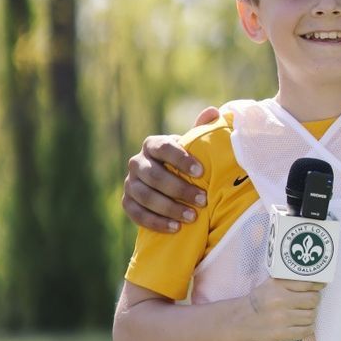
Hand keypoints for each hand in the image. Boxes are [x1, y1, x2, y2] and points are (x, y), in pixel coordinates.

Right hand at [121, 107, 221, 231]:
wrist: (168, 186)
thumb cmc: (186, 164)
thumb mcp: (193, 148)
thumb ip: (201, 132)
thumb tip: (213, 112)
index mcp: (153, 144)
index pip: (164, 147)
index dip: (181, 159)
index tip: (201, 172)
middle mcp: (137, 162)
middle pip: (154, 175)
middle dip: (179, 189)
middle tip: (202, 200)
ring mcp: (129, 183)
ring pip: (145, 196)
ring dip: (169, 207)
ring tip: (192, 218)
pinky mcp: (127, 202)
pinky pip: (137, 213)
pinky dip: (156, 222)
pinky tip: (176, 228)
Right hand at [244, 278, 322, 340]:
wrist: (242, 321)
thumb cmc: (259, 301)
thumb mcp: (271, 284)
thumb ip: (290, 280)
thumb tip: (316, 281)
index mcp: (278, 287)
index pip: (308, 284)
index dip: (318, 285)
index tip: (321, 286)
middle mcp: (280, 302)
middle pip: (313, 300)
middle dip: (314, 301)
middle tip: (309, 302)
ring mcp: (283, 319)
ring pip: (311, 316)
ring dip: (310, 315)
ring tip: (302, 313)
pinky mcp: (284, 334)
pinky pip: (307, 330)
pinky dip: (308, 327)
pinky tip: (301, 324)